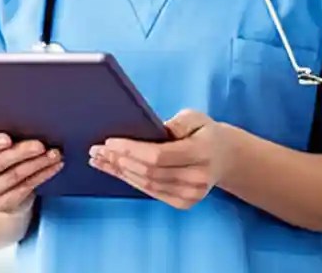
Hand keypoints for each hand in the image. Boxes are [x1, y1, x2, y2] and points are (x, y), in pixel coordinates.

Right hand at [0, 133, 63, 213]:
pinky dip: (42, 175)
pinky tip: (54, 165)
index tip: (7, 138)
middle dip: (19, 153)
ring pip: (13, 178)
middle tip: (39, 144)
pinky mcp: (1, 206)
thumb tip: (18, 116)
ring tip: (53, 153)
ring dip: (37, 164)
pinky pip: (25, 188)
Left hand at [89, 109, 234, 209]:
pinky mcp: (184, 203)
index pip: (158, 156)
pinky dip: (129, 181)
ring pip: (147, 185)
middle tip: (96, 149)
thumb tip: (151, 130)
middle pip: (149, 172)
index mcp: (202, 152)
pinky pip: (151, 192)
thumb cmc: (205, 132)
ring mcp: (191, 194)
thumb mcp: (195, 117)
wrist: (225, 157)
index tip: (109, 141)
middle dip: (119, 160)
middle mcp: (197, 178)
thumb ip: (177, 122)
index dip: (130, 150)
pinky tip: (114, 171)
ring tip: (98, 159)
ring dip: (119, 172)